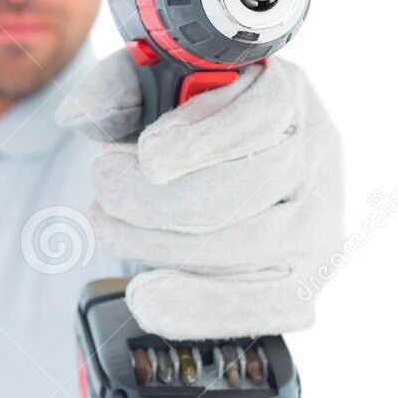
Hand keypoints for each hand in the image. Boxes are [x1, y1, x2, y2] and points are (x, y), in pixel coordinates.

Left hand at [58, 51, 343, 338]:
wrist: (229, 177)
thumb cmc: (190, 126)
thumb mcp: (155, 86)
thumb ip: (120, 88)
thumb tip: (82, 115)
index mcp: (286, 95)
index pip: (262, 116)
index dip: (202, 140)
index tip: (149, 155)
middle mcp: (314, 162)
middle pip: (240, 192)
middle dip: (154, 197)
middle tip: (103, 186)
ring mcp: (314, 229)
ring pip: (239, 250)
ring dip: (154, 244)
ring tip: (105, 224)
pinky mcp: (299, 288)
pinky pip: (253, 310)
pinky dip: (192, 307)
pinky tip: (146, 293)